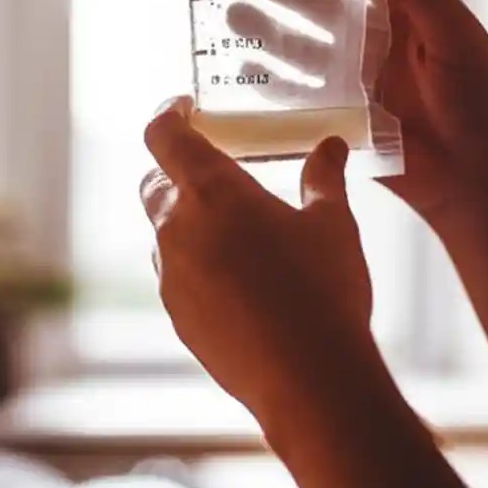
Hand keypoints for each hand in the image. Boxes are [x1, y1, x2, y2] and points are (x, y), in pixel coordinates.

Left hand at [141, 97, 375, 418]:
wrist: (308, 379)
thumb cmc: (323, 292)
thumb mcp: (333, 225)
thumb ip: (323, 178)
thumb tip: (329, 146)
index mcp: (211, 192)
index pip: (163, 136)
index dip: (168, 115)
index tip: (183, 108)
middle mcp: (176, 228)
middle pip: (154, 184)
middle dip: (176, 173)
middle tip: (214, 173)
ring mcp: (169, 275)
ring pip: (164, 234)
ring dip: (188, 224)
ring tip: (238, 234)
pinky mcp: (176, 315)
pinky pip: (176, 276)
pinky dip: (197, 267)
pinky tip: (240, 284)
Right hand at [230, 0, 487, 221]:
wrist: (477, 179)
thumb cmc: (482, 103)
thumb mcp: (454, 35)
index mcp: (401, 13)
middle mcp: (369, 41)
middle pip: (314, 4)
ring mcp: (349, 80)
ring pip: (297, 46)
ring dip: (264, 28)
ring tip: (231, 13)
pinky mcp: (335, 117)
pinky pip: (294, 94)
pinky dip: (267, 80)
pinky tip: (243, 66)